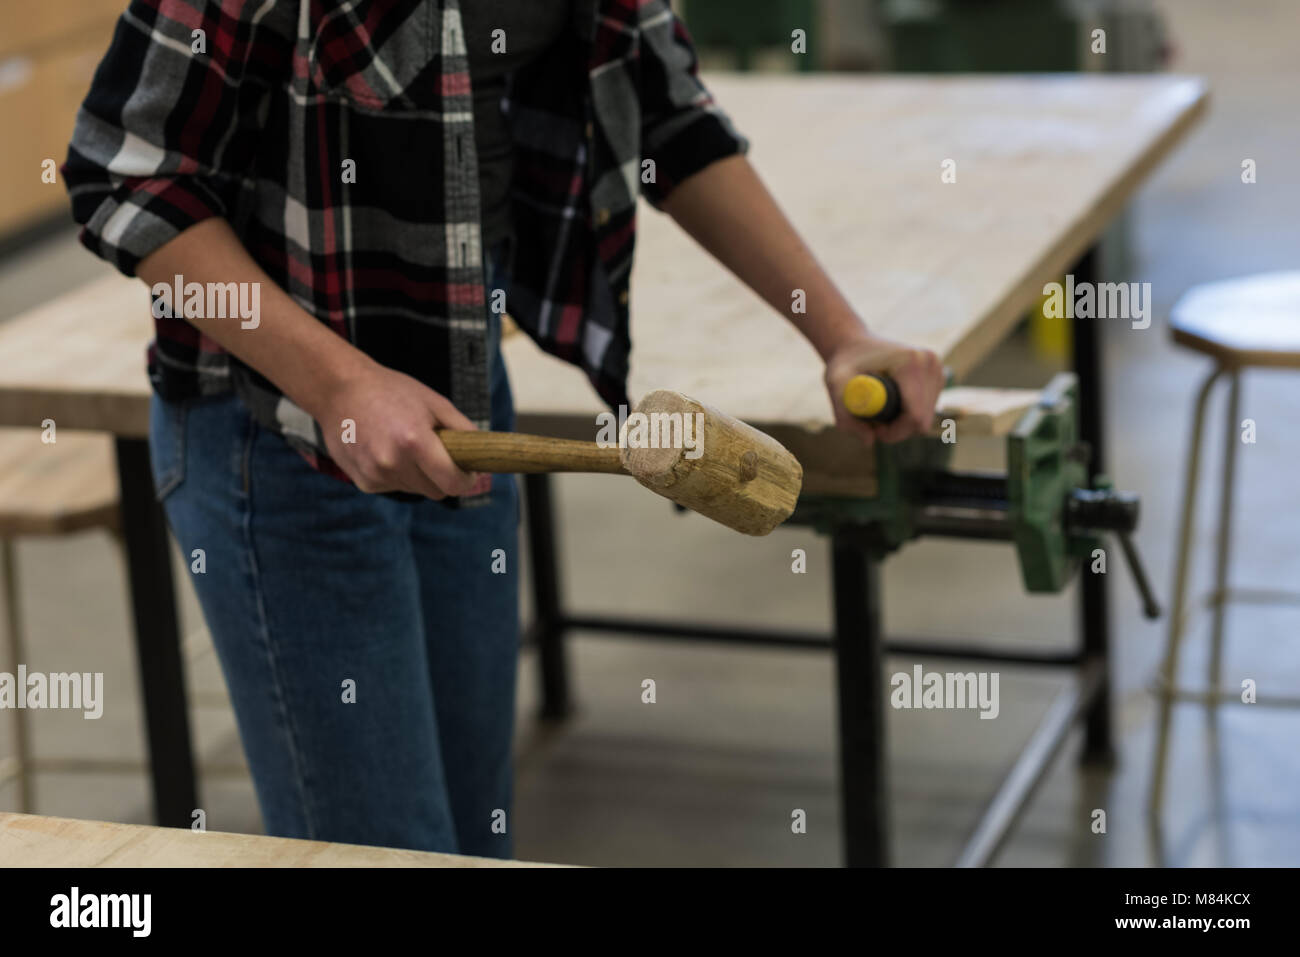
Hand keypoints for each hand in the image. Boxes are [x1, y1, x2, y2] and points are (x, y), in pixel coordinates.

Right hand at [310, 359, 483, 498]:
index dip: (466, 481)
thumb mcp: (434, 402)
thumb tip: (481, 456)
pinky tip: (385, 449)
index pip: (453, 483)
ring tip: (404, 444)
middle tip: (438, 455)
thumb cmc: (392, 392)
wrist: (339, 390)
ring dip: (418, 475)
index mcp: (414, 441)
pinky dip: (397, 475)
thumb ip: (462, 430)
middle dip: (443, 477)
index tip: (468, 472)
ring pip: (415, 490)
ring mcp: (375, 475)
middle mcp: (393, 463)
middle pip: (436, 491)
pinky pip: (394, 487)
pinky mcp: (363, 482)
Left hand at [823, 333, 944, 444]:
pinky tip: (891, 403)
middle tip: (873, 422)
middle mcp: (929, 363)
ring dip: (903, 423)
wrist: (855, 344)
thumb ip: (844, 415)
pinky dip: (910, 415)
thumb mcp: (835, 385)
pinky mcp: (937, 376)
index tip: (874, 429)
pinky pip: (927, 410)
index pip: (915, 415)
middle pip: (922, 420)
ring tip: (879, 409)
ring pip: (926, 418)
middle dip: (898, 429)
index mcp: (910, 363)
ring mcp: (936, 369)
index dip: (895, 432)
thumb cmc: (844, 362)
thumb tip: (870, 441)